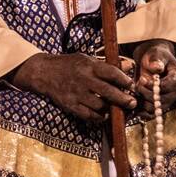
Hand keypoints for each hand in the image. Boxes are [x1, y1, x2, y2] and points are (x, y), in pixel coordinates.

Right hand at [10, 52, 136, 122]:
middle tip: (132, 103)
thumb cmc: (69, 64)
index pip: (111, 73)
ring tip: (116, 109)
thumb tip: (128, 66)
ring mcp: (76, 94)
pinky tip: (103, 115)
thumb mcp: (87, 59)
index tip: (131, 85)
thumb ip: (107, 64)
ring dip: (110, 109)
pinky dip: (98, 117)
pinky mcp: (70, 105)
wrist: (44, 72)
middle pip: (108, 92)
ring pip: (99, 105)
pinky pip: (88, 115)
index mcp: (89, 66)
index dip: (124, 80)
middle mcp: (83, 80)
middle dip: (123, 99)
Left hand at [132, 40, 175, 113]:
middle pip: (164, 100)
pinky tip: (135, 100)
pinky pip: (151, 114)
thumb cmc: (155, 57)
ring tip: (138, 88)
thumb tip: (157, 68)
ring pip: (156, 108)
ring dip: (144, 100)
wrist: (152, 62)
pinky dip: (142, 110)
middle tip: (139, 82)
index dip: (155, 86)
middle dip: (147, 92)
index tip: (143, 79)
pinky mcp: (160, 105)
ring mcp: (169, 100)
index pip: (169, 87)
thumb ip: (156, 61)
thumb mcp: (156, 54)